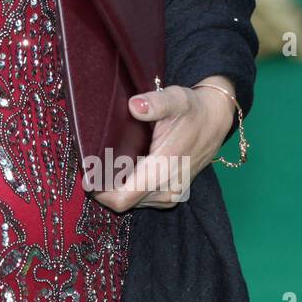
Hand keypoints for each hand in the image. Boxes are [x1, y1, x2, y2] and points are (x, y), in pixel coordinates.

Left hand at [90, 77, 234, 211]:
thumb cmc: (192, 109)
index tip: (85, 175)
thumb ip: (156, 103)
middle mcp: (168, 189)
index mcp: (164, 168)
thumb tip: (135, 105)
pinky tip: (122, 171)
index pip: (123, 198)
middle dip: (104, 188)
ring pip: (132, 203)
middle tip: (91, 166)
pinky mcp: (172, 196)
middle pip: (123, 202)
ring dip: (116, 190)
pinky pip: (142, 200)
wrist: (215, 120)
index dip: (100, 191)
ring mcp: (171, 195)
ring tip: (104, 167)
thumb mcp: (175, 98)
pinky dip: (129, 190)